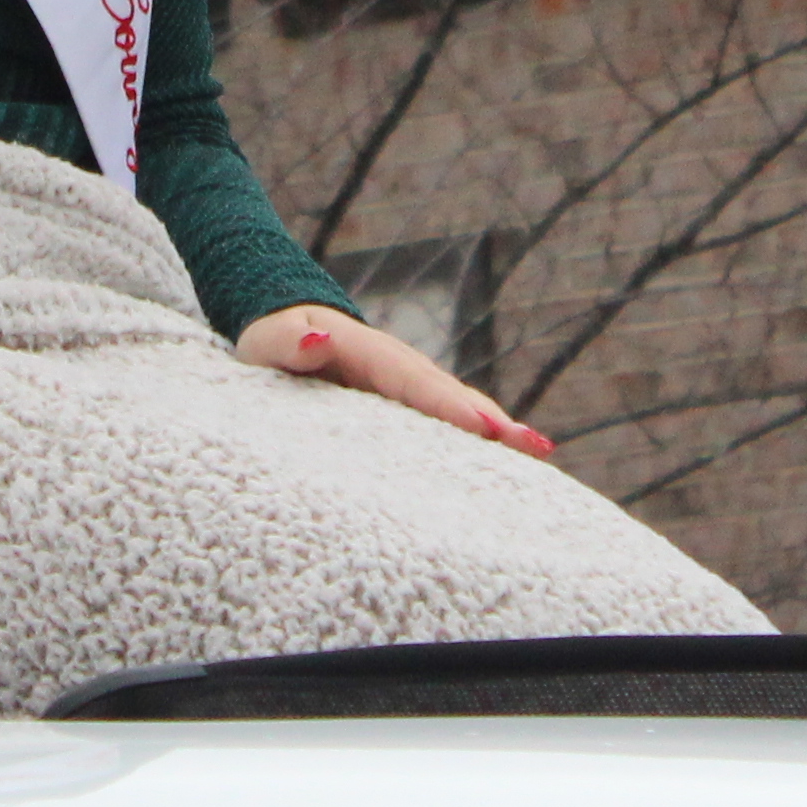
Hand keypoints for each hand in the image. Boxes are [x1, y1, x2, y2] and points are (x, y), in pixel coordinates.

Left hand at [236, 306, 557, 459]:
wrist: (285, 335)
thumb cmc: (271, 344)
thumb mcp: (267, 343)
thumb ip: (288, 343)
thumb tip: (319, 338)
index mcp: (369, 353)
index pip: (413, 382)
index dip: (447, 405)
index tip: (483, 427)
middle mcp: (401, 371)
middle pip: (452, 397)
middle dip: (493, 422)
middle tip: (533, 447)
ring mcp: (412, 392)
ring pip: (461, 412)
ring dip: (499, 434)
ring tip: (540, 456)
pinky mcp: (413, 413)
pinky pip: (451, 427)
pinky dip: (482, 446)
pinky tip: (514, 471)